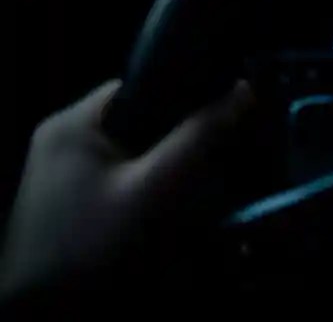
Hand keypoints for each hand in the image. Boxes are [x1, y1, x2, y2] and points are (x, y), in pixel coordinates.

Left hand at [0, 79, 253, 299]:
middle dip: (177, 140)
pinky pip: (119, 178)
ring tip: (191, 190)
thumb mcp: (153, 190)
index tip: (224, 117)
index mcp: (75, 122)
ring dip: (163, 169)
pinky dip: (144, 189)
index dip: (188, 96)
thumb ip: (198, 138)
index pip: (144, 84)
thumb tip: (243, 91)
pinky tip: (163, 213)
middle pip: (140, 119)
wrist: (40, 316)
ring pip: (132, 151)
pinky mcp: (65, 199)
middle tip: (215, 159)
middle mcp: (62, 138)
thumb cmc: (91, 245)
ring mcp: (59, 171)